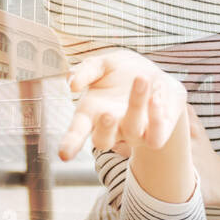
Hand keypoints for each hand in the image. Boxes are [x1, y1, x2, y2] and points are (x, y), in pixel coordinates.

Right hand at [57, 49, 187, 161]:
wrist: (155, 76)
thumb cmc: (121, 72)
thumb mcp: (102, 64)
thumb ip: (86, 71)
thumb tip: (72, 85)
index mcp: (91, 114)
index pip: (77, 132)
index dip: (70, 143)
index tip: (63, 154)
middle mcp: (112, 128)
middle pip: (103, 141)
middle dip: (105, 129)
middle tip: (107, 113)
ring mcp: (134, 133)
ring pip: (133, 130)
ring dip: (136, 105)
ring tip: (141, 79)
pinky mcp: (156, 134)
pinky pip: (156, 137)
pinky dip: (156, 119)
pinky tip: (157, 97)